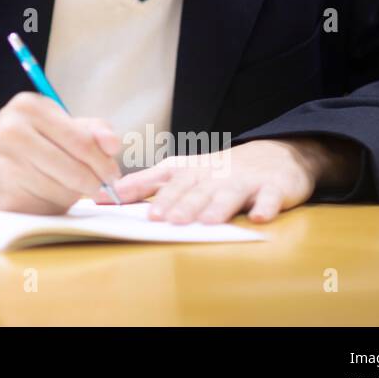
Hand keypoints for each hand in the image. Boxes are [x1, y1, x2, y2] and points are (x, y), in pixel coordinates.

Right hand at [0, 92, 123, 213]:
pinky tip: (46, 197)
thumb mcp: (53, 122)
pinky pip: (43, 210)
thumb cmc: (23, 139)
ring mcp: (1, 167)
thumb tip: (112, 145)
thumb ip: (90, 130)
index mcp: (28, 108)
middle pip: (72, 171)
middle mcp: (10, 133)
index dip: (103, 163)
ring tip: (67, 189)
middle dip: (93, 184)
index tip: (113, 175)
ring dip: (72, 197)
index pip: (80, 141)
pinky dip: (52, 208)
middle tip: (99, 189)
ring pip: (60, 193)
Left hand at [112, 137, 351, 224]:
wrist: (274, 155)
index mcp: (189, 170)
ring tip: (206, 221)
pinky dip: (265, 207)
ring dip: (216, 207)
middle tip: (163, 218)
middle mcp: (213, 174)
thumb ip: (145, 184)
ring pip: (228, 194)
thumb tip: (104, 198)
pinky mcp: (272, 188)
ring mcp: (244, 180)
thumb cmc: (218, 171)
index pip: (162, 178)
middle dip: (178, 202)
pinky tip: (258, 218)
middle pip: (194, 188)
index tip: (124, 203)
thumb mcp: (181, 172)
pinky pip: (269, 198)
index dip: (141, 188)